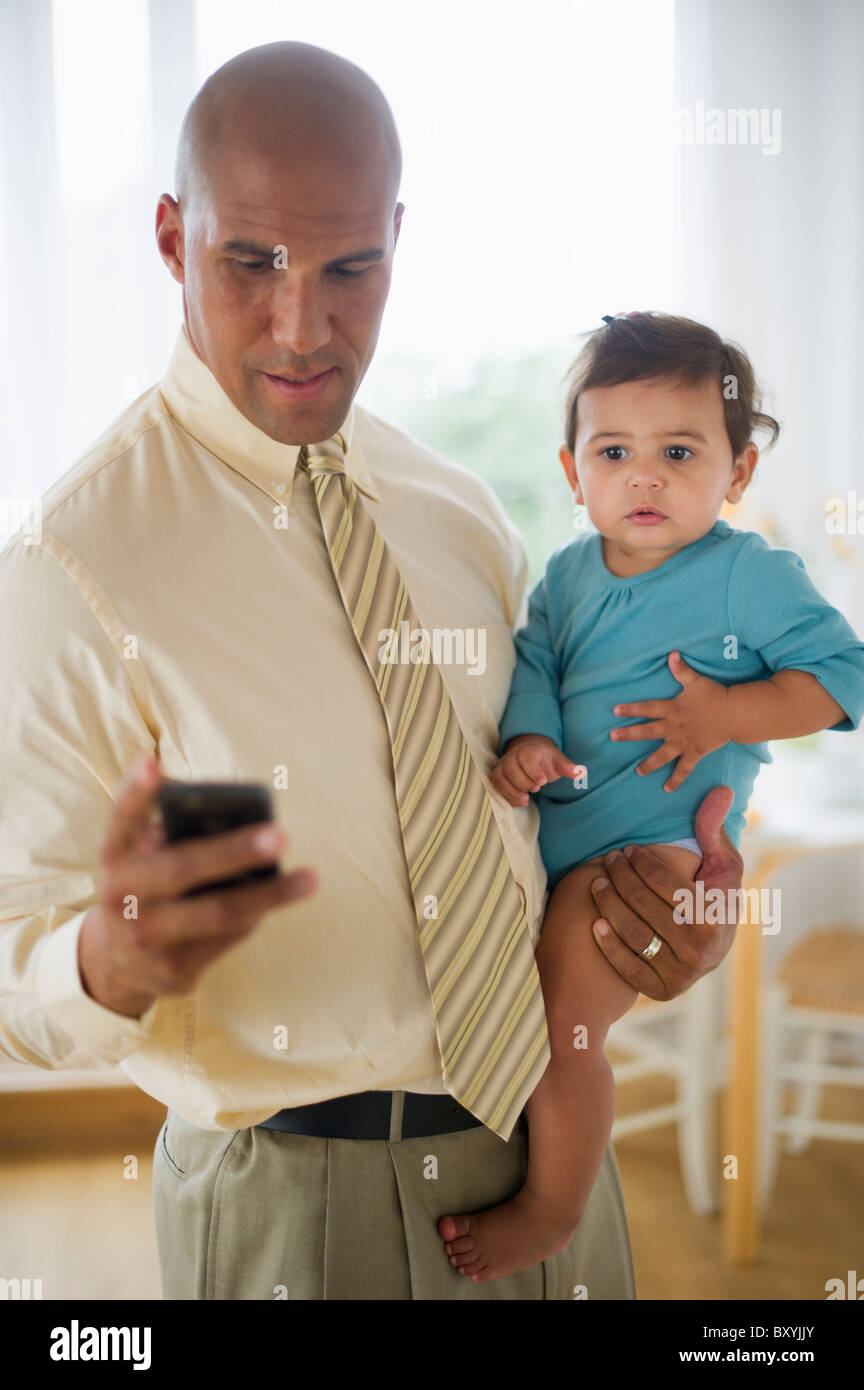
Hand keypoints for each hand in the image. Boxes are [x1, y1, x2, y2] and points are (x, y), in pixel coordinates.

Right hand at [78, 754, 317, 1017]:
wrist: (116, 962)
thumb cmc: (146, 887)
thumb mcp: (141, 857)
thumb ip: (171, 831)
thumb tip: (233, 812)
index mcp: (115, 856)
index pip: (122, 819)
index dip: (135, 793)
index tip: (151, 763)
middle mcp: (121, 897)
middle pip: (182, 868)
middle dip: (234, 851)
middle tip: (280, 835)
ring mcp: (145, 937)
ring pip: (218, 912)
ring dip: (270, 894)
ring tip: (310, 878)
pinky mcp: (172, 969)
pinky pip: (227, 938)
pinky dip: (257, 914)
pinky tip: (281, 897)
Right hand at [491, 734, 583, 806]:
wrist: (532, 754)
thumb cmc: (545, 760)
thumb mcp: (558, 761)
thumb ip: (568, 767)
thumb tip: (581, 773)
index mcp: (529, 749)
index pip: (526, 757)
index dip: (533, 770)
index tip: (542, 782)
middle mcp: (512, 756)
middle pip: (511, 768)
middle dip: (523, 782)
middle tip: (537, 789)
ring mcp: (503, 765)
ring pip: (500, 777)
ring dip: (512, 791)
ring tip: (526, 800)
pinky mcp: (499, 775)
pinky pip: (497, 786)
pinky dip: (507, 796)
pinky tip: (521, 802)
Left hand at [587, 785, 743, 999]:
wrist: (716, 948)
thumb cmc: (716, 897)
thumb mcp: (723, 864)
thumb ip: (714, 829)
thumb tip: (719, 790)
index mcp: (713, 915)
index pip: (663, 881)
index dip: (640, 862)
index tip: (627, 849)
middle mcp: (698, 949)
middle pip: (641, 903)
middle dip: (619, 876)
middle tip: (607, 859)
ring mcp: (680, 974)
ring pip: (630, 931)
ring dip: (606, 902)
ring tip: (596, 880)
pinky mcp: (662, 990)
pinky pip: (627, 967)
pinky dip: (608, 945)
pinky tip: (595, 921)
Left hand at [610, 651, 730, 790]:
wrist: (734, 713)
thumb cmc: (715, 695)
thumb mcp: (696, 681)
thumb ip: (682, 670)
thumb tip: (672, 654)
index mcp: (672, 709)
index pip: (647, 708)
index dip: (631, 709)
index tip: (615, 711)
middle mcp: (674, 727)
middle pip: (648, 732)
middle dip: (629, 735)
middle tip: (612, 738)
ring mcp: (684, 742)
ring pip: (662, 755)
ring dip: (649, 764)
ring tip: (637, 772)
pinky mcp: (695, 753)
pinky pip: (684, 769)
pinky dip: (676, 779)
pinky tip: (667, 789)